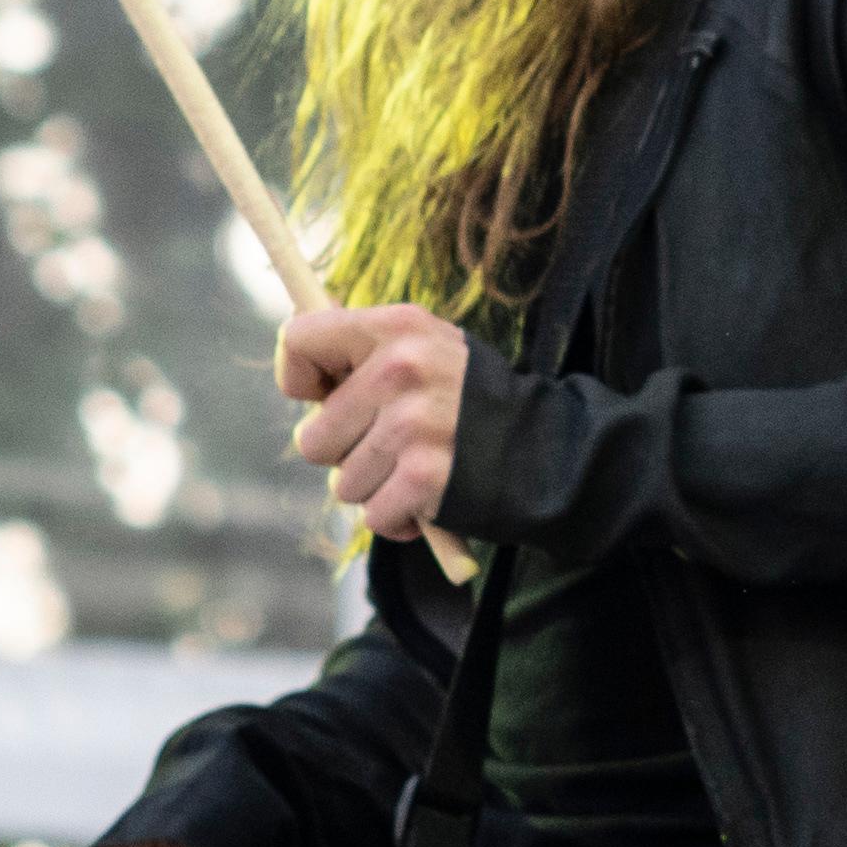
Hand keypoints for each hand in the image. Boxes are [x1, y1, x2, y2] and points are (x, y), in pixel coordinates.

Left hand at [281, 302, 470, 543]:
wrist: (551, 448)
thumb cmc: (474, 400)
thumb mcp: (429, 348)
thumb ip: (369, 350)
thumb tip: (295, 361)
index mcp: (396, 328)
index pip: (297, 340)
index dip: (298, 377)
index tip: (322, 396)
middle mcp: (399, 369)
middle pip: (311, 438)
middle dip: (345, 455)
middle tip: (392, 444)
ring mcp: (412, 425)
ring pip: (342, 484)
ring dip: (376, 488)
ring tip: (419, 467)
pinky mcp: (424, 477)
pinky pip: (373, 515)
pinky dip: (398, 518)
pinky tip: (429, 497)